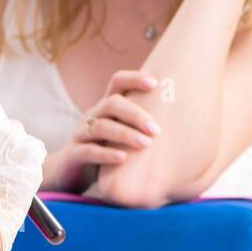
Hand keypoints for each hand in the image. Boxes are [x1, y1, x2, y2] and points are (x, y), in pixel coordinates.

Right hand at [43, 70, 160, 191]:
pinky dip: (106, 154)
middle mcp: (92, 116)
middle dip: (136, 114)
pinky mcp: (72, 154)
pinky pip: (87, 151)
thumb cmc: (103, 149)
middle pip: (111, 104)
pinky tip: (123, 158)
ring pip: (100, 126)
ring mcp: (80, 134)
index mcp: (105, 107)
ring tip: (145, 144)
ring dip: (125, 134)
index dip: (134, 78)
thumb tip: (184, 121)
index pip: (117, 82)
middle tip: (156, 129)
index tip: (155, 83)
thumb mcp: (119, 132)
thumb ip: (141, 124)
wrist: (67, 171)